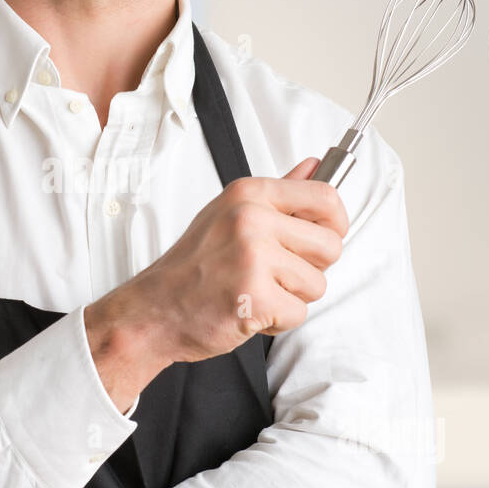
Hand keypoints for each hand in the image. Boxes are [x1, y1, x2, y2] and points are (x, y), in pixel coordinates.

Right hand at [95, 157, 348, 378]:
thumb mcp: (229, 214)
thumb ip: (279, 193)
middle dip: (311, 269)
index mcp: (249, 194)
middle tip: (276, 274)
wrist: (153, 309)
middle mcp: (251, 220)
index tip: (321, 238)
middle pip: (330, 246)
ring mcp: (252, 257)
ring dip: (292, 297)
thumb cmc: (191, 266)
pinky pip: (298, 314)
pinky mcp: (254, 297)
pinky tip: (249, 310)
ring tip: (256, 291)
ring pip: (317, 284)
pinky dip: (277, 321)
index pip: (326, 198)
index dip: (335, 224)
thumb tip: (315, 166)